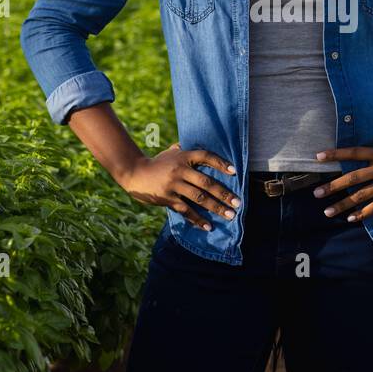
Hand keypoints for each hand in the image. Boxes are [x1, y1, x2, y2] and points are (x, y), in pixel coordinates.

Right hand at [118, 142, 239, 231]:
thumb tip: (197, 145)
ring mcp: (174, 185)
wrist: (134, 173)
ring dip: (216, 207)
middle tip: (238, 203)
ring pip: (199, 198)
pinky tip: (208, 226)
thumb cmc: (156, 163)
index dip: (220, 163)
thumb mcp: (170, 153)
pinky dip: (198, 219)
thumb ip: (184, 150)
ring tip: (230, 215)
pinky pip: (186, 210)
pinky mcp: (167, 198)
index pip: (206, 157)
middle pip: (206, 182)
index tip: (234, 172)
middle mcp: (180, 169)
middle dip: (224, 193)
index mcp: (183, 156)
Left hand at [312, 139, 372, 222]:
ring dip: (343, 204)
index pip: (354, 152)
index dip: (335, 154)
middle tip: (316, 193)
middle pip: (353, 177)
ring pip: (362, 195)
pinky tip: (351, 219)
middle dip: (332, 186)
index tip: (317, 157)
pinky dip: (363, 213)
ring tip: (327, 212)